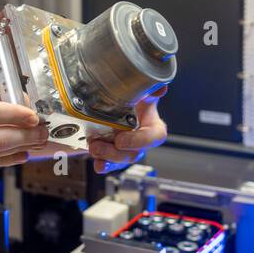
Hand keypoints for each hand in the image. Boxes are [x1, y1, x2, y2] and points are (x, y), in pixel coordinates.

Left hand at [27, 87, 168, 173]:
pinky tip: (97, 164)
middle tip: (99, 146)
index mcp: (152, 125)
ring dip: (107, 158)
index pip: (154, 136)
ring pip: (121, 160)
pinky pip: (110, 164)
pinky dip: (103, 164)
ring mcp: (127, 149)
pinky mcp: (113, 154)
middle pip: (134, 153)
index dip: (140, 141)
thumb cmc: (133, 99)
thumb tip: (160, 88)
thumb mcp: (141, 93)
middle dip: (115, 153)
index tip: (121, 140)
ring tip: (93, 149)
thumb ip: (151, 91)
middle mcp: (140, 140)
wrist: (112, 102)